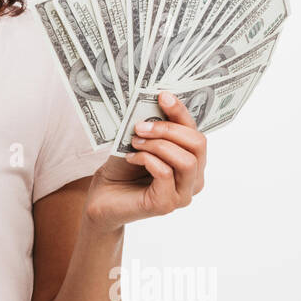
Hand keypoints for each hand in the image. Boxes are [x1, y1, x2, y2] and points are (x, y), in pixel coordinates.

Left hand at [82, 91, 207, 229]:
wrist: (102, 196)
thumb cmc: (123, 168)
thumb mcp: (141, 141)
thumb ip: (154, 126)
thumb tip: (159, 99)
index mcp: (193, 162)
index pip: (197, 133)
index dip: (182, 112)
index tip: (162, 96)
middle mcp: (194, 180)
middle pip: (198, 145)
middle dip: (169, 129)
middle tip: (141, 125)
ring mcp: (182, 195)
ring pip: (186, 161)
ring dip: (158, 145)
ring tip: (135, 142)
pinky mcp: (165, 205)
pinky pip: (165, 173)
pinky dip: (147, 159)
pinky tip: (132, 157)